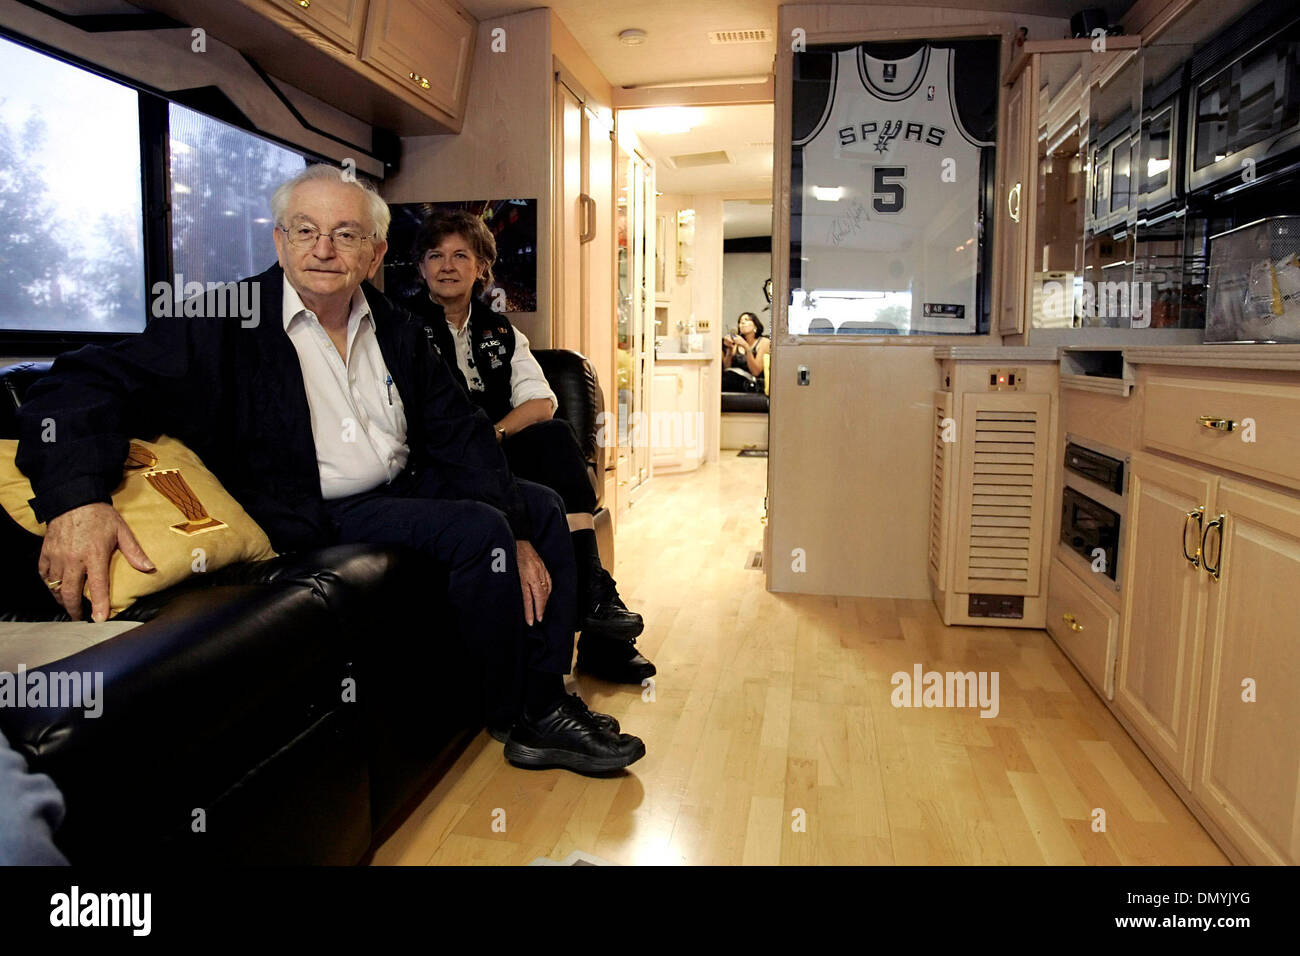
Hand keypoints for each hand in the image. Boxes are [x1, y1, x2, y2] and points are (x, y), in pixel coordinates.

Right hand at [39, 502, 154, 621]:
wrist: (73, 498)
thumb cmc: (100, 516)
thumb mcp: (121, 530)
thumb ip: (134, 551)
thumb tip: (149, 568)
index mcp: (94, 555)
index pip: (97, 585)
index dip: (100, 605)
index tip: (100, 620)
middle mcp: (73, 559)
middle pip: (70, 591)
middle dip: (74, 609)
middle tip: (80, 617)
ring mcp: (57, 556)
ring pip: (55, 586)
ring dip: (61, 598)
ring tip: (69, 604)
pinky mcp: (46, 552)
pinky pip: (44, 574)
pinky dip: (49, 584)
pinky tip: (56, 587)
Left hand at [515, 540, 550, 625]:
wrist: (517, 538)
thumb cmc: (509, 554)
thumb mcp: (507, 571)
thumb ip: (511, 585)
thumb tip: (515, 599)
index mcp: (523, 576)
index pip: (527, 598)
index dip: (529, 611)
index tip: (530, 622)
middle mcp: (533, 574)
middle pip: (539, 596)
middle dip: (539, 609)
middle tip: (538, 620)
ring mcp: (540, 570)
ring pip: (545, 590)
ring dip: (544, 602)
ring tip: (542, 611)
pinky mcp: (543, 566)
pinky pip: (548, 582)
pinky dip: (548, 591)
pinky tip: (546, 596)